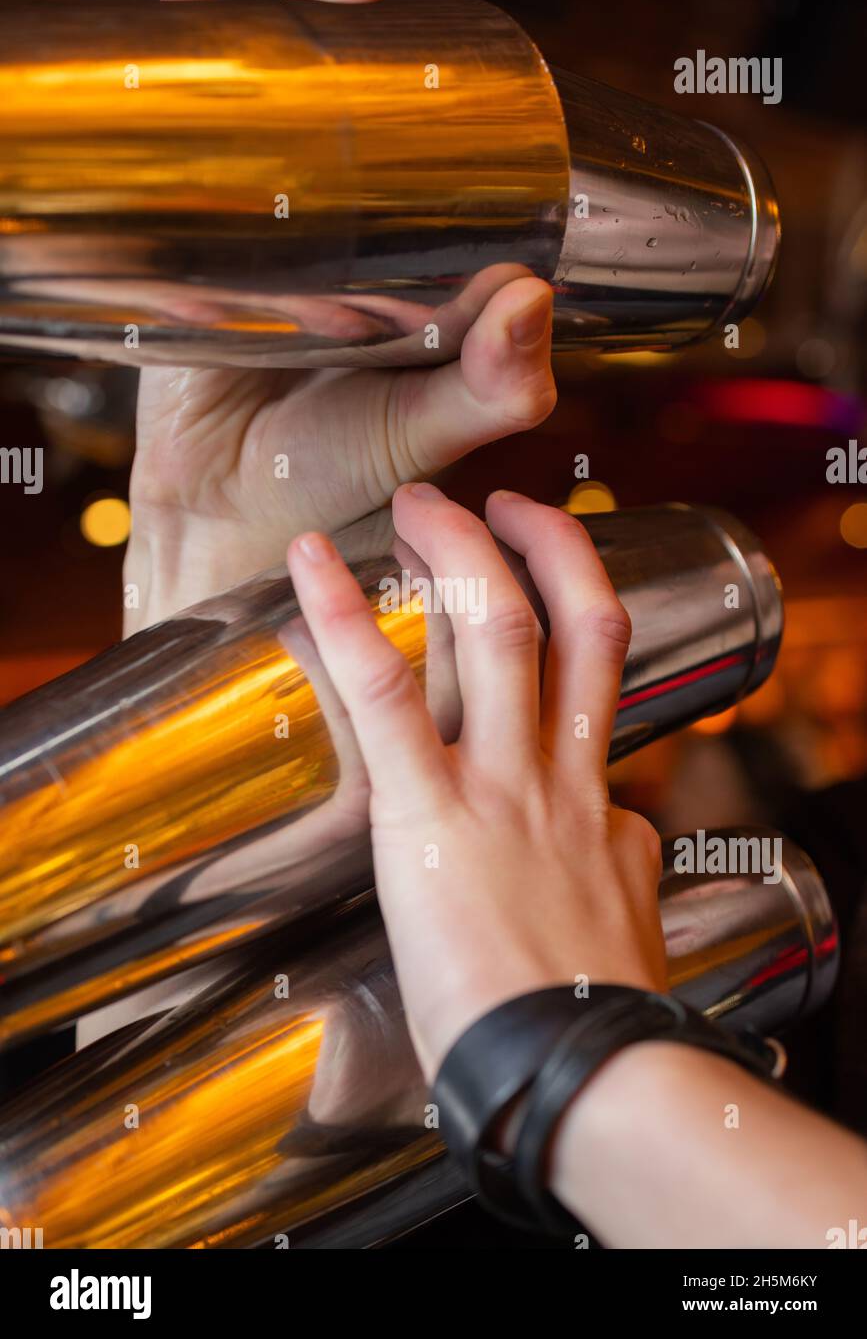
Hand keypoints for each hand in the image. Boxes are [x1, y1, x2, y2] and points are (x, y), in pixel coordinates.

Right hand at [126, 0, 555, 629]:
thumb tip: (531, 294)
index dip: (429, 108)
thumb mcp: (432, 432)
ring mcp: (262, 262)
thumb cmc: (345, 491)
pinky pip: (179, 179)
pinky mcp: (188, 272)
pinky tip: (169, 33)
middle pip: (337, 136)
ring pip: (259, 143)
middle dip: (337, 53)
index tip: (438, 46)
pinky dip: (171, 106)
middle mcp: (339, 262)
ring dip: (256, 60)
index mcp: (409, 287)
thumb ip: (495, 385)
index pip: (426, 176)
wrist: (237, 535)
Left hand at [288, 484, 665, 1079]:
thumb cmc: (588, 1012)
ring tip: (419, 504)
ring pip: (496, 628)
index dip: (576, 597)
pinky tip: (310, 562)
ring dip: (458, 549)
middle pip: (567, 617)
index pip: (598, 667)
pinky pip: (384, 696)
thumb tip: (627, 830)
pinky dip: (343, 619)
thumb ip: (627, 858)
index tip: (549, 569)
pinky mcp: (428, 816)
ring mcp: (499, 785)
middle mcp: (556, 772)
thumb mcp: (630, 916)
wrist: (580, 1072)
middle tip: (494, 502)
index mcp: (597, 796)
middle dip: (533, 541)